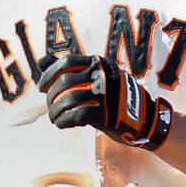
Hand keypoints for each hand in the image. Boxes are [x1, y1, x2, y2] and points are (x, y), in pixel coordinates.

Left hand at [36, 53, 172, 150]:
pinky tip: (62, 124)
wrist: (144, 118)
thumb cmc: (114, 98)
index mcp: (98, 64)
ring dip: (55, 111)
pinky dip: (64, 121)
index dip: (49, 74)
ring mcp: (106, 93)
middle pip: (65, 82)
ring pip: (69, 99)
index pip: (67, 62)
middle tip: (50, 106)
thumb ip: (70, 70)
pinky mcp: (107, 113)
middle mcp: (102, 75)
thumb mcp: (95, 77)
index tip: (41, 88)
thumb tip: (41, 61)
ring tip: (54, 118)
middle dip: (51, 96)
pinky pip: (77, 115)